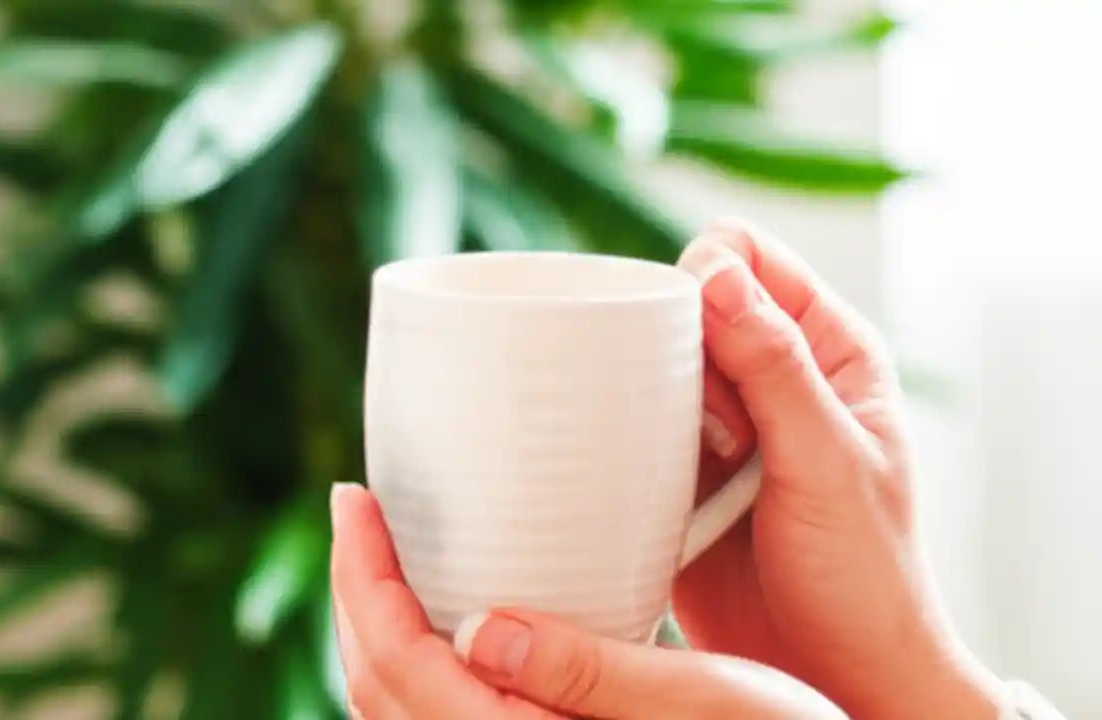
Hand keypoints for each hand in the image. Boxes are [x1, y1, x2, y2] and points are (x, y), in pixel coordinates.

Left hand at [331, 483, 841, 718]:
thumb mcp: (702, 700)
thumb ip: (587, 675)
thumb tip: (476, 630)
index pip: (396, 665)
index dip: (359, 578)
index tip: (356, 495)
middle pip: (379, 684)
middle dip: (355, 592)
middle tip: (362, 509)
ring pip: (399, 704)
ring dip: (378, 622)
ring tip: (387, 548)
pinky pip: (438, 711)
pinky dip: (415, 655)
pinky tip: (448, 605)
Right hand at [673, 219, 1004, 718]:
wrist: (834, 678)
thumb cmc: (865, 578)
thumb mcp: (828, 464)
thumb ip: (775, 368)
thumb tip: (715, 275)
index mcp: (826, 349)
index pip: (745, 255)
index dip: (707, 279)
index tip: (705, 349)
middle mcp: (768, 376)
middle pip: (683, 305)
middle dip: (670, 352)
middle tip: (707, 432)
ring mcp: (717, 427)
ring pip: (645, 366)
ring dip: (641, 402)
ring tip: (685, 471)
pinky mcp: (674, 474)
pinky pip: (623, 429)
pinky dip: (615, 443)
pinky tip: (640, 483)